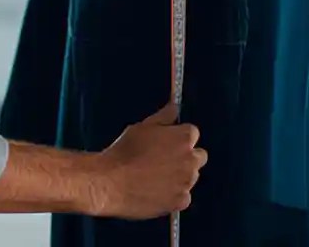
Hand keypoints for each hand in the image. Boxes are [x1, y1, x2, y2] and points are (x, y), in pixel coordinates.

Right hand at [91, 103, 205, 218]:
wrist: (110, 182)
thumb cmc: (123, 153)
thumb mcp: (142, 127)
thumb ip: (164, 117)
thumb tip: (175, 107)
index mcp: (183, 138)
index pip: (192, 133)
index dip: (178, 137)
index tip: (166, 143)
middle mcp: (190, 159)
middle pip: (198, 156)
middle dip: (185, 157)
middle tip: (162, 160)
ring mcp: (187, 182)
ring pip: (190, 177)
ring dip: (179, 176)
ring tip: (154, 177)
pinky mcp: (180, 201)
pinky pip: (183, 196)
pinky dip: (173, 195)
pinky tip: (156, 191)